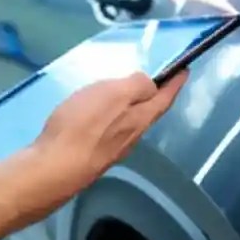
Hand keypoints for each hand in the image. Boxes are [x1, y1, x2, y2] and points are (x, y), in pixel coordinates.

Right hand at [29, 71, 188, 201]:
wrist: (55, 168)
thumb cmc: (85, 125)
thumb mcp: (115, 94)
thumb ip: (137, 86)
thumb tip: (150, 85)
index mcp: (141, 119)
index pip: (165, 98)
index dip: (175, 83)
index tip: (184, 70)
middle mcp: (132, 136)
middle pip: (149, 112)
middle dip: (155, 96)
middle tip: (157, 80)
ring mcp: (113, 148)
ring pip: (130, 122)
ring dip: (133, 107)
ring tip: (127, 93)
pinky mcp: (93, 154)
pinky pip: (111, 129)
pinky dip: (114, 117)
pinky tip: (101, 114)